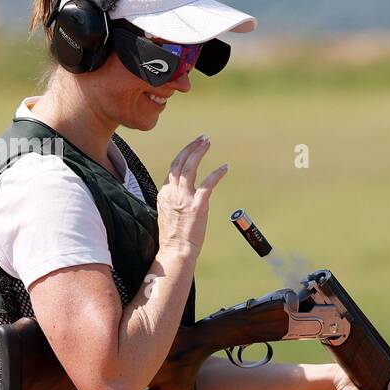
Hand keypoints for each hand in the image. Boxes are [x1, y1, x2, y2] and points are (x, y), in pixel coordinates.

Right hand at [156, 134, 228, 257]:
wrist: (175, 251)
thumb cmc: (173, 237)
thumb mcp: (167, 214)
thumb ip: (173, 201)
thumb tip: (181, 196)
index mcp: (164, 194)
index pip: (173, 169)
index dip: (183, 156)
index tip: (192, 149)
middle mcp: (172, 192)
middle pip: (180, 162)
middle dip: (191, 148)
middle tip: (202, 139)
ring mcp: (184, 198)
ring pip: (190, 167)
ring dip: (199, 152)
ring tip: (207, 142)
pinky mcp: (197, 205)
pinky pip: (208, 183)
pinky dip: (217, 173)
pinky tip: (225, 167)